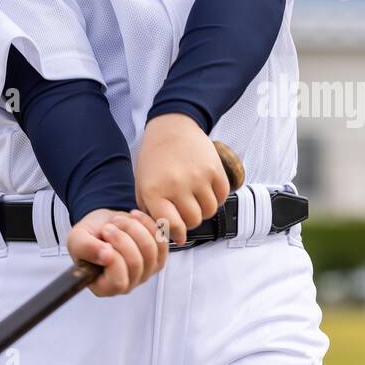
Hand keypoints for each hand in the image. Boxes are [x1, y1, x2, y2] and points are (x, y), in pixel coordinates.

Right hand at [66, 208, 167, 297]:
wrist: (104, 224)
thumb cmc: (89, 236)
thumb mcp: (77, 239)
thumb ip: (85, 248)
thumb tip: (106, 256)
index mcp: (103, 287)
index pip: (118, 282)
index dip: (114, 257)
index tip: (104, 236)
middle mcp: (127, 285)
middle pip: (136, 264)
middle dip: (123, 237)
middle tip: (109, 226)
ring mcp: (145, 273)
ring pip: (151, 251)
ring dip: (134, 228)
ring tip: (119, 221)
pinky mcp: (158, 259)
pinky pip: (162, 242)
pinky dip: (149, 224)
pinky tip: (134, 217)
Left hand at [135, 113, 230, 244]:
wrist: (171, 128)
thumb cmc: (154, 160)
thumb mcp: (142, 186)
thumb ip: (151, 211)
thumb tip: (168, 236)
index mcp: (154, 191)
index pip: (171, 225)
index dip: (177, 234)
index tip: (178, 234)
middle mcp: (176, 185)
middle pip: (193, 221)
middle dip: (189, 221)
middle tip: (185, 212)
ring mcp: (197, 177)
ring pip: (209, 211)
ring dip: (204, 210)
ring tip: (195, 200)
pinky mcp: (214, 169)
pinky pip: (222, 196)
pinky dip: (216, 198)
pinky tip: (206, 191)